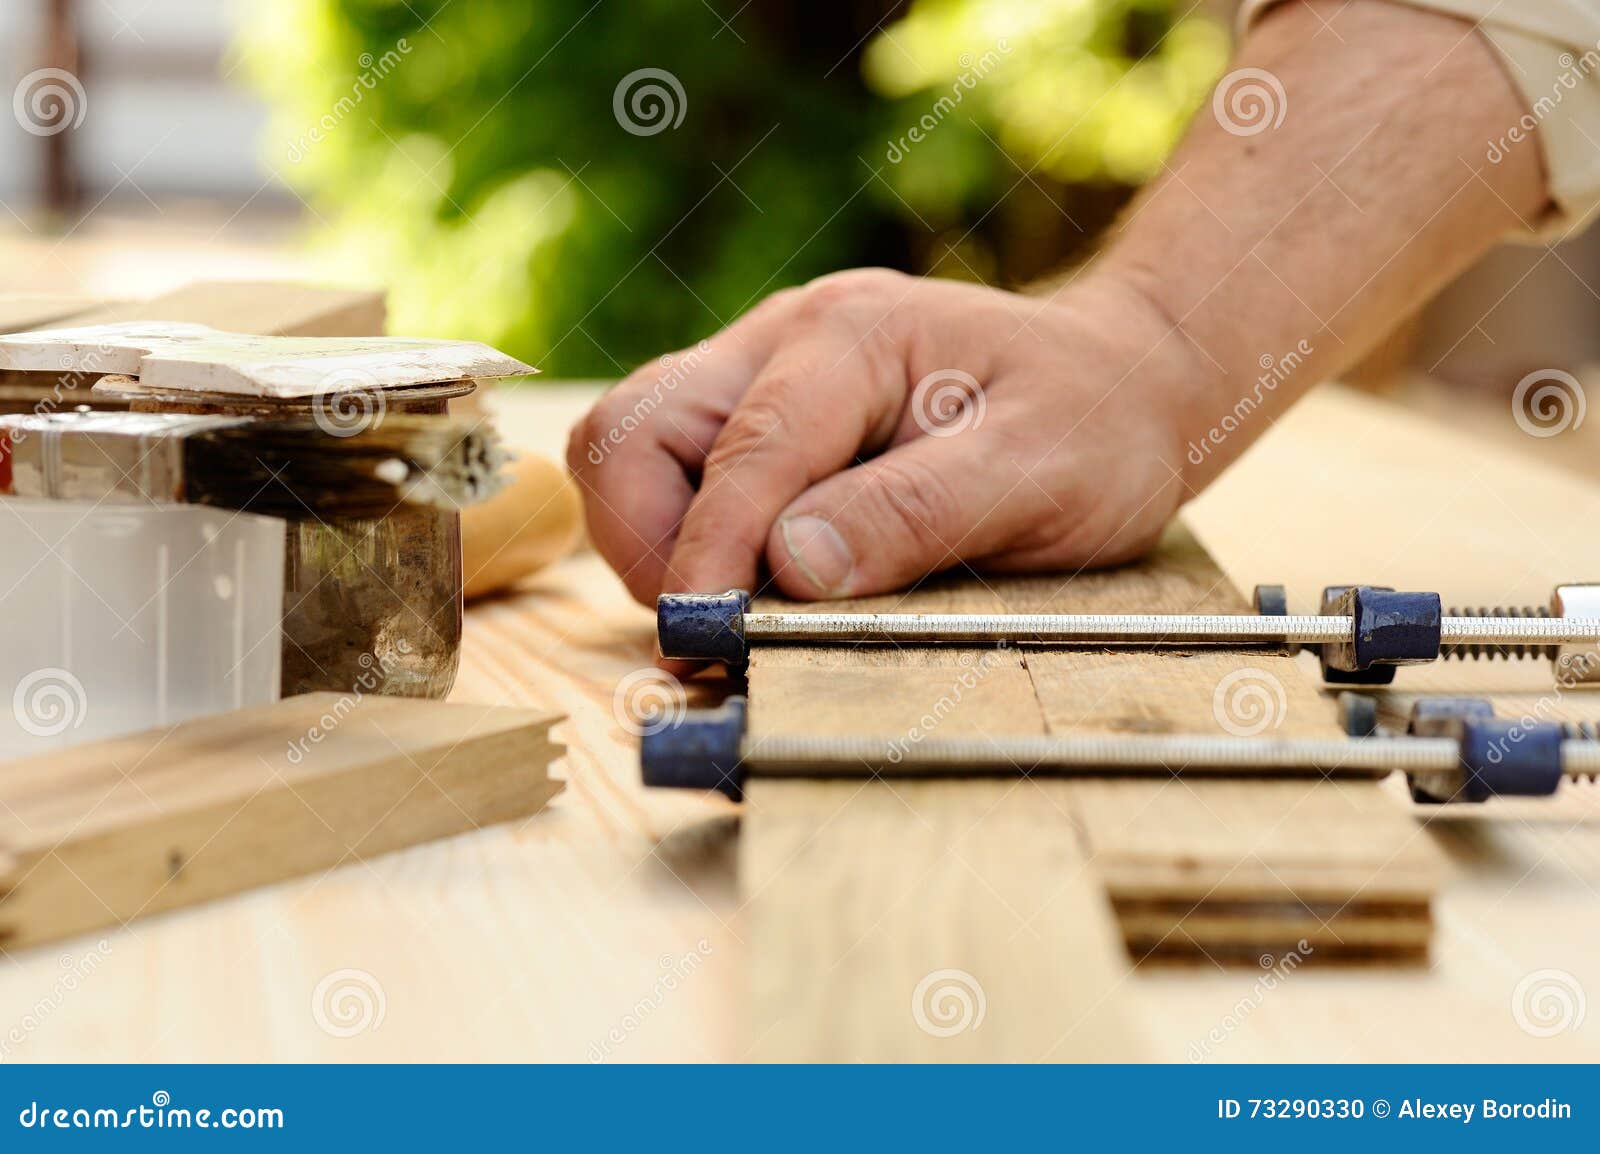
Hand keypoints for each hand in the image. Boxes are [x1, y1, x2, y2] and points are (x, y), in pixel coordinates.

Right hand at [568, 267, 1212, 606]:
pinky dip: (684, 537)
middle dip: (650, 542)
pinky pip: (671, 472)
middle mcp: (783, 340)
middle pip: (632, 428)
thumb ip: (914, 515)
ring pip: (630, 449)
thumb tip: (788, 569)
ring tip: (737, 609)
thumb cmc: (1094, 426)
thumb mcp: (1039, 476)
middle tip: (716, 626)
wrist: (1121, 384)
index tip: (702, 642)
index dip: (707, 555)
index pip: (742, 450)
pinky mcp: (758, 415)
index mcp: (852, 338)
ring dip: (656, 542)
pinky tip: (752, 583)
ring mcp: (760, 372)